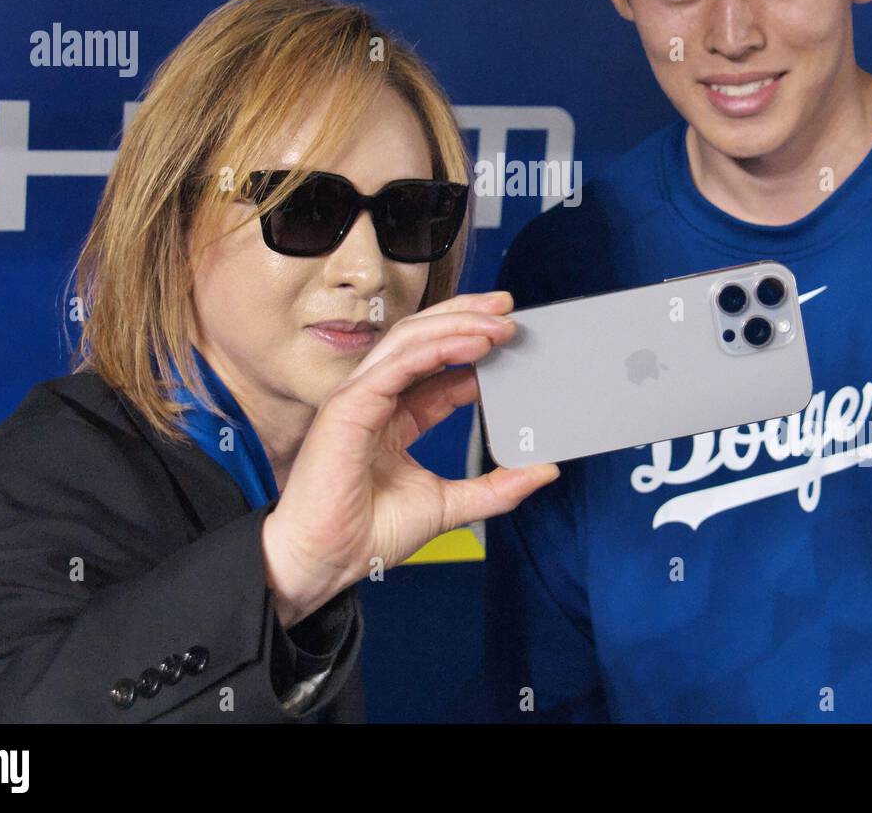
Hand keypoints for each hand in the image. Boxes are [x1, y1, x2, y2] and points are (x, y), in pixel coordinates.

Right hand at [261, 290, 557, 625]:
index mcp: (393, 416)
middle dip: (466, 317)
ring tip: (499, 321)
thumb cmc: (368, 535)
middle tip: (508, 309)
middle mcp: (376, 397)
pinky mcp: (349, 405)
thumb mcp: (449, 504)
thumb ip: (496, 487)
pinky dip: (438, 347)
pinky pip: (399, 364)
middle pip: (422, 339)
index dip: (473, 347)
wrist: (325, 562)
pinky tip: (473, 343)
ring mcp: (360, 397)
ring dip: (458, 324)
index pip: (437, 366)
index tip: (512, 339)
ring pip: (410, 340)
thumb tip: (545, 471)